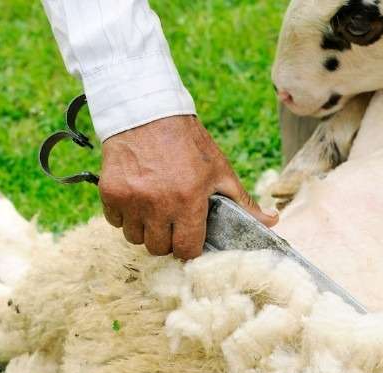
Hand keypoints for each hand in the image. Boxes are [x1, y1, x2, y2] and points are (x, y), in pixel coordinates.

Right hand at [99, 115, 277, 259]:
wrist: (148, 113)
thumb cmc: (190, 144)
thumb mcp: (220, 170)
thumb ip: (244, 201)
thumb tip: (273, 221)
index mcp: (188, 201)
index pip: (186, 250)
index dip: (189, 248)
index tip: (190, 238)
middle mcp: (157, 204)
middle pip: (158, 248)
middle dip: (167, 240)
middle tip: (172, 222)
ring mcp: (131, 200)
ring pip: (135, 238)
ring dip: (145, 230)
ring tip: (154, 210)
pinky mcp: (110, 193)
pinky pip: (115, 222)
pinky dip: (124, 216)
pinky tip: (137, 200)